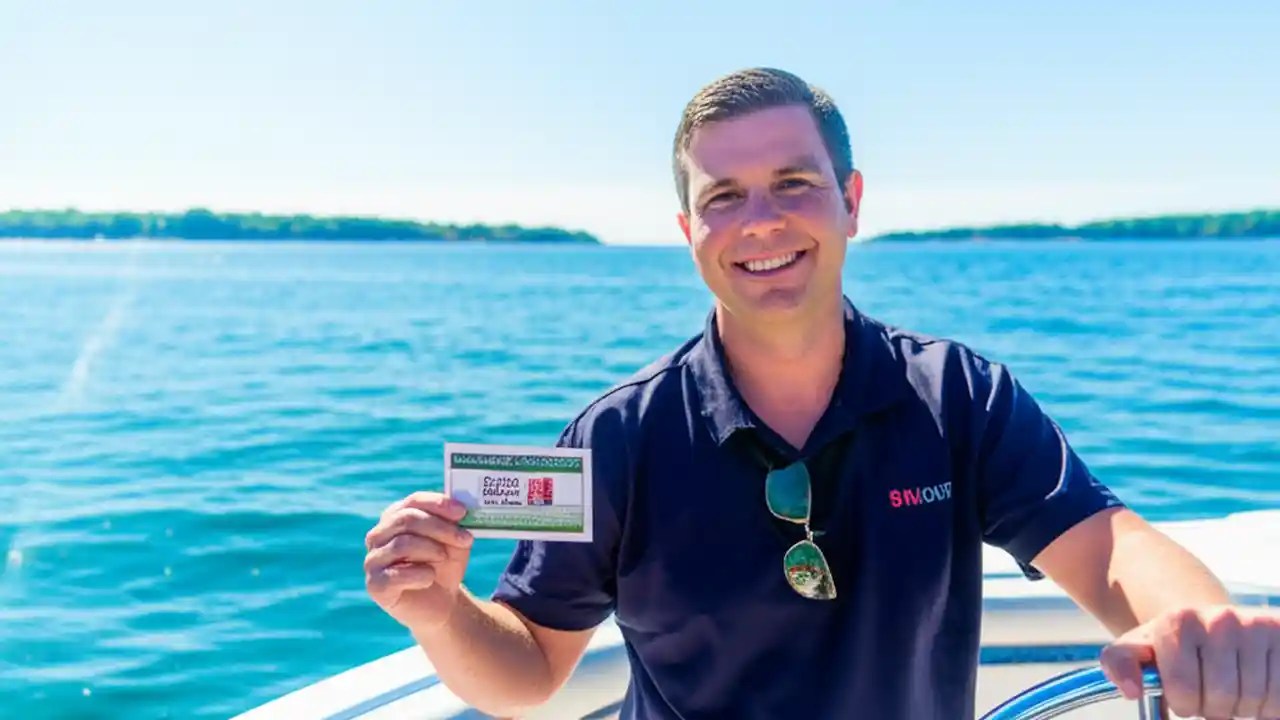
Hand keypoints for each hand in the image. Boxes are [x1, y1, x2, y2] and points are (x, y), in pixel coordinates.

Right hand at [364, 491, 474, 632]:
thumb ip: (455, 525)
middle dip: (440, 528)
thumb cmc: (445, 566)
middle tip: (464, 539)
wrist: (441, 604)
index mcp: (395, 517)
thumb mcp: (455, 543)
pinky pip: (396, 575)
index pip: (413, 501)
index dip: (438, 503)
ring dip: (431, 550)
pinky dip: (420, 575)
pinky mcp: (375, 585)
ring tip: (444, 558)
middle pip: (407, 519)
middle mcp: (378, 535)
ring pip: (402, 544)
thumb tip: (460, 511)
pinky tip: (429, 578)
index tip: (462, 512)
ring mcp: (373, 560)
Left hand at [1100, 604, 1279, 718]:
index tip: (1183, 696)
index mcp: (1180, 621)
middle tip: (1209, 694)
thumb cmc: (1173, 643)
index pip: (1184, 691)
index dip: (1184, 704)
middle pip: (1223, 698)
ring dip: (1243, 707)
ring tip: (1231, 688)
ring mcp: (1256, 625)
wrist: (1211, 622)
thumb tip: (1131, 689)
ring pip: (1256, 699)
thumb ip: (1119, 664)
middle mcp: (1221, 619)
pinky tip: (1255, 684)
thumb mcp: (1137, 649)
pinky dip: (1269, 702)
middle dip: (1214, 708)